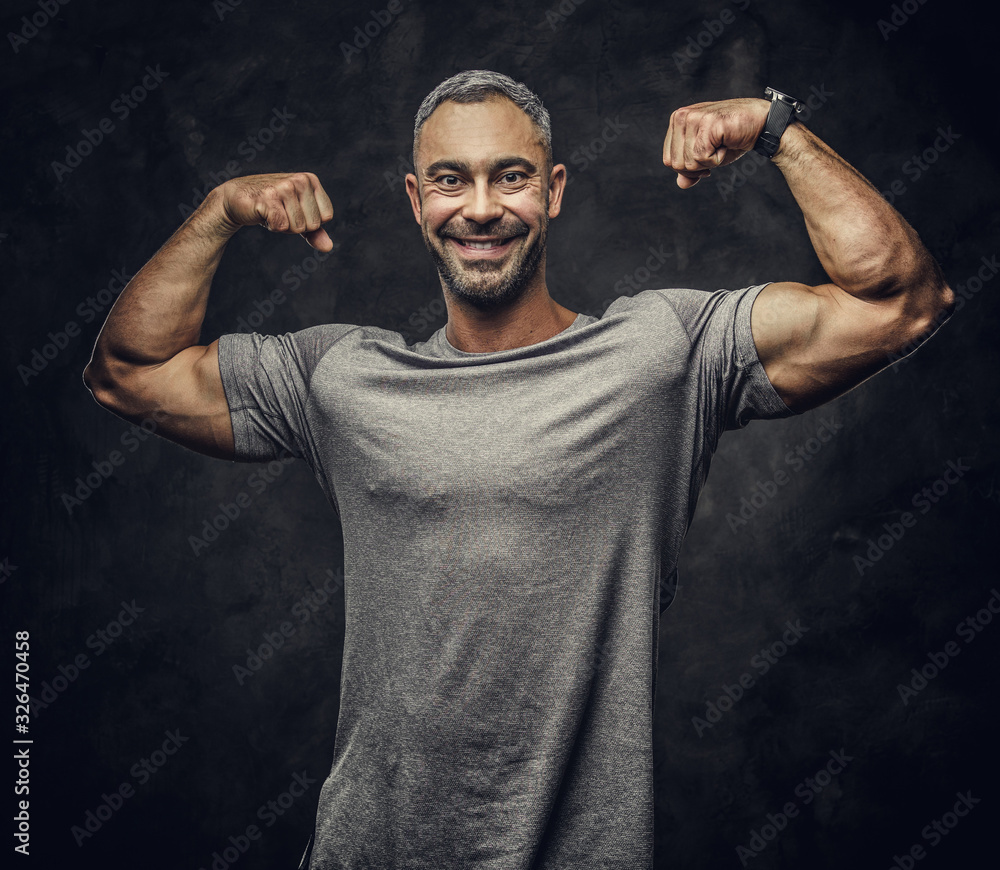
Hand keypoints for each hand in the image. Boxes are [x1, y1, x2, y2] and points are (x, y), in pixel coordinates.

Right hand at [218, 172, 334, 250]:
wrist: (237, 199)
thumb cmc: (271, 207)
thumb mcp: (297, 218)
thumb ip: (315, 232)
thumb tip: (328, 247)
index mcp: (311, 180)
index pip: (326, 216)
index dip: (309, 221)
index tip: (293, 211)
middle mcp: (300, 180)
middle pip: (313, 224)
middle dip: (296, 225)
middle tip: (279, 212)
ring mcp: (284, 187)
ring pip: (298, 227)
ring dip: (283, 226)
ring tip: (271, 212)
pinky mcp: (268, 197)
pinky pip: (282, 226)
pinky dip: (272, 226)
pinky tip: (263, 213)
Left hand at [662, 98, 769, 188]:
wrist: (760, 125)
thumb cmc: (732, 139)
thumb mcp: (707, 157)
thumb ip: (691, 169)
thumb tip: (681, 184)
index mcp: (676, 120)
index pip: (669, 159)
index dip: (688, 168)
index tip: (706, 158)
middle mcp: (681, 116)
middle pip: (676, 164)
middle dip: (698, 167)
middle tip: (716, 150)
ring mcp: (693, 117)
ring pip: (688, 162)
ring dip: (709, 161)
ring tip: (722, 144)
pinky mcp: (708, 123)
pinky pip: (702, 158)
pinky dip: (717, 158)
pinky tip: (726, 143)